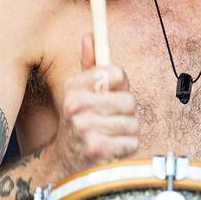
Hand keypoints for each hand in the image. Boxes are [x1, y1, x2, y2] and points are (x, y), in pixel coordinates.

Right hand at [46, 33, 139, 174]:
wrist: (67, 163)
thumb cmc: (81, 123)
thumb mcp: (80, 94)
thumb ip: (90, 66)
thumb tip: (90, 36)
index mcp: (73, 86)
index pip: (116, 73)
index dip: (121, 86)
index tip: (111, 95)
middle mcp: (75, 105)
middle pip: (129, 100)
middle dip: (126, 114)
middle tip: (111, 121)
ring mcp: (84, 127)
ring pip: (133, 123)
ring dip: (127, 133)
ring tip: (110, 137)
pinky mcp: (96, 149)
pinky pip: (131, 142)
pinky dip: (127, 148)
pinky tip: (111, 150)